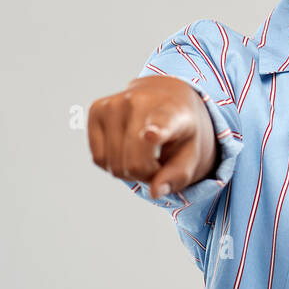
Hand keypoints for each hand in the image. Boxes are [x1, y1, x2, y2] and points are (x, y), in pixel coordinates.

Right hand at [88, 76, 216, 198]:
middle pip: (133, 164)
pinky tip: (126, 149)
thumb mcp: (191, 154)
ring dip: (129, 171)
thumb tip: (155, 192)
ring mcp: (115, 104)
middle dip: (146, 175)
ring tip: (143, 154)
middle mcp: (141, 102)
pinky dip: (112, 164)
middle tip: (158, 163)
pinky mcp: (96, 109)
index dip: (156, 132)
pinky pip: (99, 158)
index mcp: (173, 113)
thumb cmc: (180, 131)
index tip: (152, 135)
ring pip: (113, 165)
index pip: (162, 124)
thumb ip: (177, 176)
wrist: (166, 97)